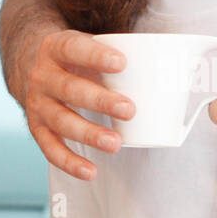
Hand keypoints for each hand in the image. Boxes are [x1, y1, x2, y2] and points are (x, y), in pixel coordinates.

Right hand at [25, 30, 134, 180]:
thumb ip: (121, 53)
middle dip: (100, 101)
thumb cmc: (77, 59)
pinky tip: (91, 171)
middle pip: (70, 89)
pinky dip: (70, 163)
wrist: (36, 68)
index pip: (74, 48)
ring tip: (116, 144)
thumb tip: (180, 67)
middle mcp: (42, 76)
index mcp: (56, 48)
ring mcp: (37, 104)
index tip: (122, 63)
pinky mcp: (36, 128)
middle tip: (130, 110)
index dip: (95, 55)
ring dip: (89, 134)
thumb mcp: (90, 46)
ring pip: (61, 121)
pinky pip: (51, 149)